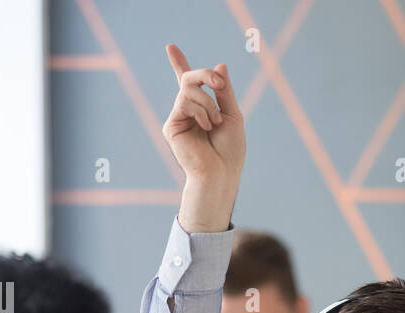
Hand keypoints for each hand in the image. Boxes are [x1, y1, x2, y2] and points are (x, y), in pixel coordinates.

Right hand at [161, 44, 244, 232]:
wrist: (221, 172)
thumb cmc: (230, 149)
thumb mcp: (233, 114)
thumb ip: (225, 91)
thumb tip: (220, 66)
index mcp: (202, 108)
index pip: (189, 83)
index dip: (179, 64)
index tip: (170, 47)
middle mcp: (188, 111)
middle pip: (189, 79)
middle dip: (205, 76)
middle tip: (219, 84)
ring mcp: (178, 118)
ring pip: (188, 89)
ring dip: (208, 102)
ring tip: (216, 122)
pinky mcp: (171, 126)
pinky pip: (184, 103)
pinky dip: (201, 111)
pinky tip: (207, 126)